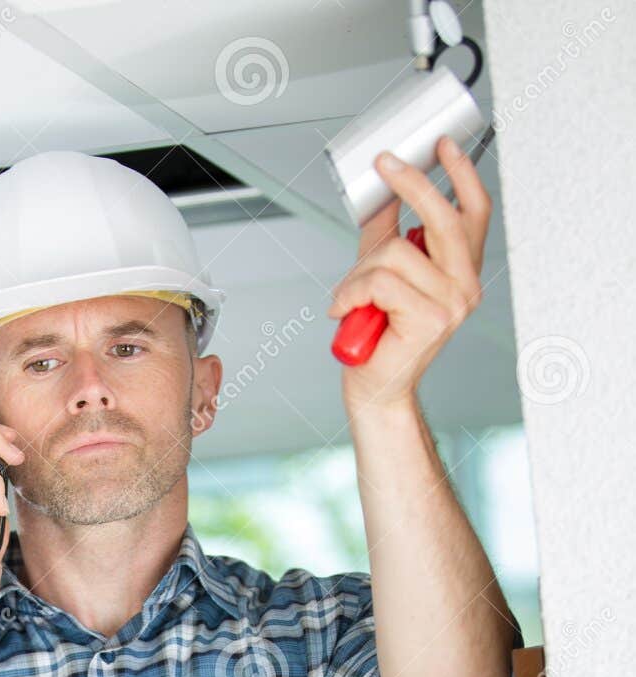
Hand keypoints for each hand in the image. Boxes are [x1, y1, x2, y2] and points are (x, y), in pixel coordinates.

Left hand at [327, 134, 490, 410]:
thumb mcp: (379, 273)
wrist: (374, 388)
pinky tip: (346, 308)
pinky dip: (352, 291)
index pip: (474, 213)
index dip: (461, 175)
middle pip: (443, 217)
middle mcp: (464, 286)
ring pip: (397, 252)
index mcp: (461, 272)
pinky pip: (380, 280)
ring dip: (359, 271)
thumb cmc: (378, 338)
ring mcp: (452, 304)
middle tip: (386, 164)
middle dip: (411, 184)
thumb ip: (385, 234)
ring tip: (349, 296)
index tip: (441, 146)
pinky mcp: (430, 319)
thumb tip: (380, 192)